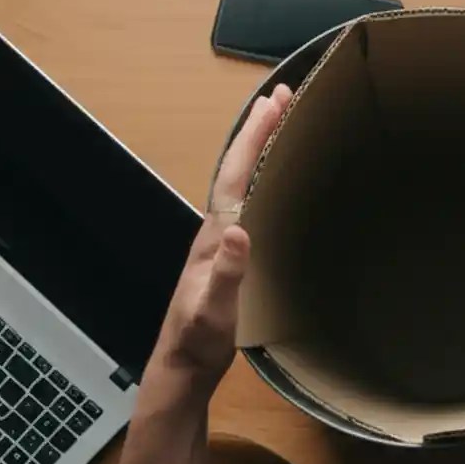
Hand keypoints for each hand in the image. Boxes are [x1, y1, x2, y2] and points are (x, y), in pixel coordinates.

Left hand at [148, 84, 292, 394]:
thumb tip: (237, 229)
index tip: (274, 102)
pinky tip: (274, 183)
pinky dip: (262, 180)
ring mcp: (220, 243)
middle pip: (237, 170)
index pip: (235, 177)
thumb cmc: (198, 342)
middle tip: (282, 96)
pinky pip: (249, 203)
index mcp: (213, 238)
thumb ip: (224, 274)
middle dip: (258, 131)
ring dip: (259, 151)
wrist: (182, 368)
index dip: (253, 138)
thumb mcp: (212, 313)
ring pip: (242, 183)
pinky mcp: (229, 257)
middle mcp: (215, 232)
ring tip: (280, 124)